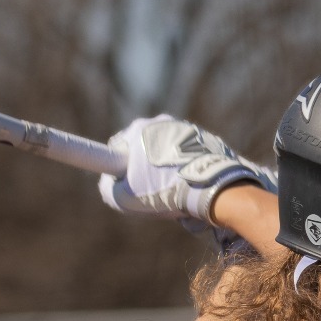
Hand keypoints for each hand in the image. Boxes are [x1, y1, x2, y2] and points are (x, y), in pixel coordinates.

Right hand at [97, 115, 274, 222]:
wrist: (212, 188)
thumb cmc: (165, 191)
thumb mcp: (124, 198)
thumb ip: (108, 189)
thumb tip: (108, 183)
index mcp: (139, 129)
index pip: (117, 148)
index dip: (117, 168)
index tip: (124, 182)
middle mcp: (162, 122)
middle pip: (144, 150)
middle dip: (145, 170)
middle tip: (152, 192)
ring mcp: (187, 128)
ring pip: (168, 153)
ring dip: (168, 170)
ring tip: (175, 193)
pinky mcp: (208, 139)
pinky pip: (190, 155)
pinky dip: (188, 169)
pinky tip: (192, 187)